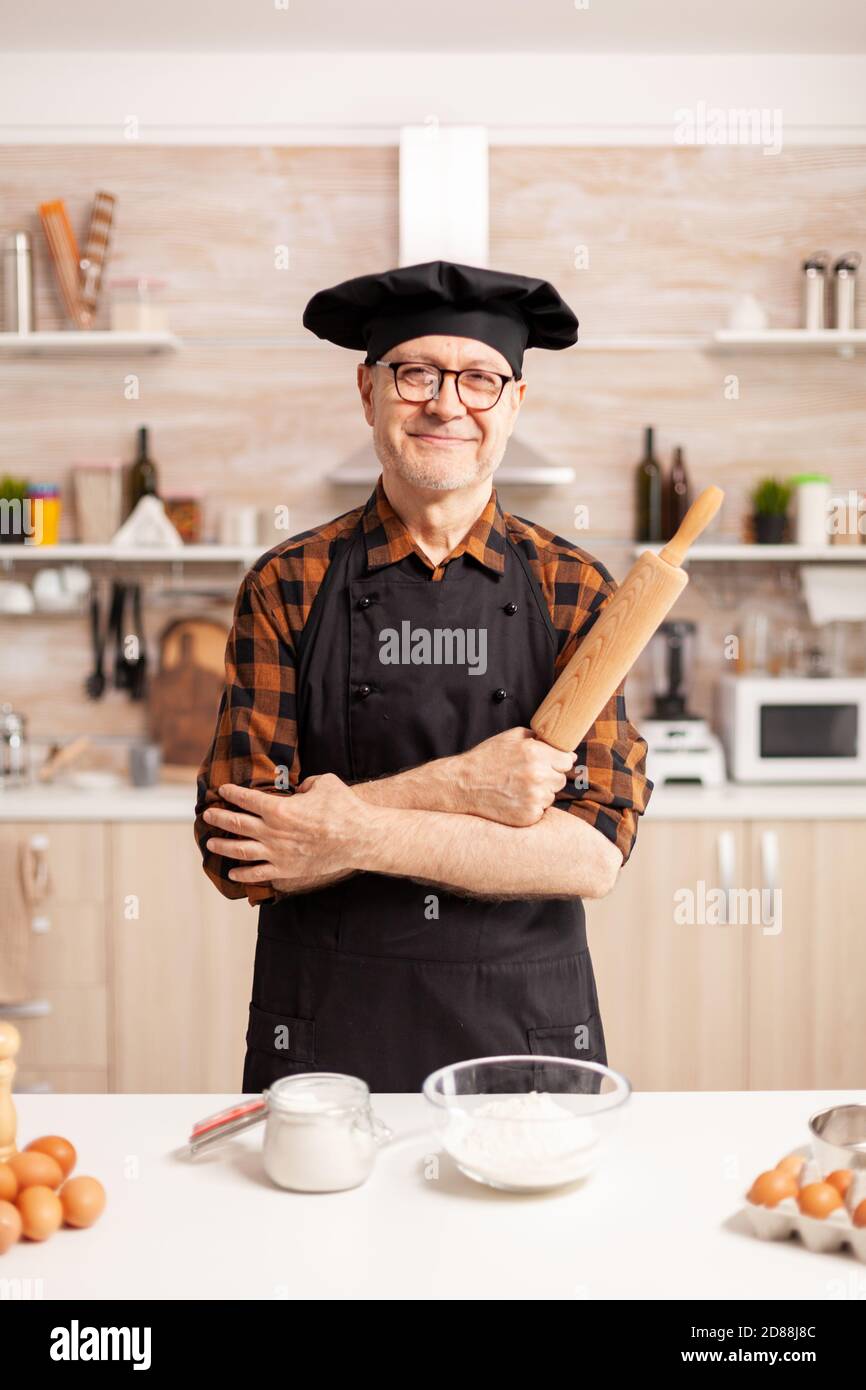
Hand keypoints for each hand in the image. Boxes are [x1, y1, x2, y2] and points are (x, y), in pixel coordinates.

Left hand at [202, 773, 366, 890]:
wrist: (359, 838)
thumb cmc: (344, 808)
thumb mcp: (324, 783)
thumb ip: (306, 784)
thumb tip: (300, 790)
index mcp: (279, 808)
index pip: (246, 799)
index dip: (231, 793)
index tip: (222, 791)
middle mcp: (273, 832)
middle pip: (236, 824)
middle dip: (219, 818)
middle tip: (208, 816)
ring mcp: (277, 853)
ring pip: (240, 851)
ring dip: (223, 847)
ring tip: (211, 844)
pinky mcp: (286, 869)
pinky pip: (258, 874)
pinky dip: (243, 874)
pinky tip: (233, 873)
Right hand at [454, 727, 576, 826]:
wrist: (463, 785)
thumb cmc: (486, 759)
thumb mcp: (510, 738)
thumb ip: (538, 738)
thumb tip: (565, 748)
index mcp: (536, 753)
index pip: (567, 760)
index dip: (558, 761)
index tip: (549, 764)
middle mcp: (538, 776)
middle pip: (561, 779)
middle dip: (548, 778)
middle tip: (527, 777)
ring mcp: (534, 798)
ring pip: (551, 796)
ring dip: (540, 793)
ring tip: (517, 789)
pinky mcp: (529, 816)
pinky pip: (541, 811)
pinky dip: (531, 808)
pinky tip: (514, 801)